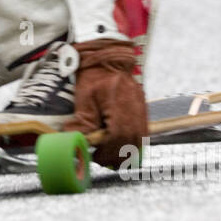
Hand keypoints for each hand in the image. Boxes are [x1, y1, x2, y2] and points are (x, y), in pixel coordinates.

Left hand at [66, 39, 148, 168]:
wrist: (107, 59)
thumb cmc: (93, 77)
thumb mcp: (84, 99)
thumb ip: (83, 122)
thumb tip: (78, 141)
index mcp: (119, 102)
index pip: (118, 134)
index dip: (109, 150)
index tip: (97, 156)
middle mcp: (134, 105)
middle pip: (132, 139)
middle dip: (118, 155)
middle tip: (104, 161)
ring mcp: (141, 107)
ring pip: (140, 138)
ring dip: (127, 151)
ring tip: (113, 157)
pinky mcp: (143, 108)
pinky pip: (143, 131)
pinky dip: (133, 142)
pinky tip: (122, 146)